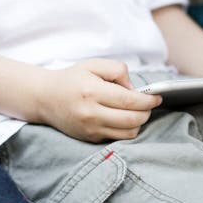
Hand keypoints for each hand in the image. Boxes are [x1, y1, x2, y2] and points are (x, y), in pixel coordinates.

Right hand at [36, 59, 161, 142]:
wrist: (45, 98)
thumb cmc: (72, 79)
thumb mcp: (93, 64)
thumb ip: (117, 70)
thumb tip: (134, 88)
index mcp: (92, 92)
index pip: (129, 100)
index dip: (148, 100)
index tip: (156, 97)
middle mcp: (91, 113)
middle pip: (132, 119)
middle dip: (146, 112)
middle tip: (148, 104)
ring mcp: (90, 129)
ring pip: (128, 133)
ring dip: (138, 122)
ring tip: (136, 111)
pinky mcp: (90, 138)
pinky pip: (117, 138)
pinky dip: (126, 129)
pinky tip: (124, 118)